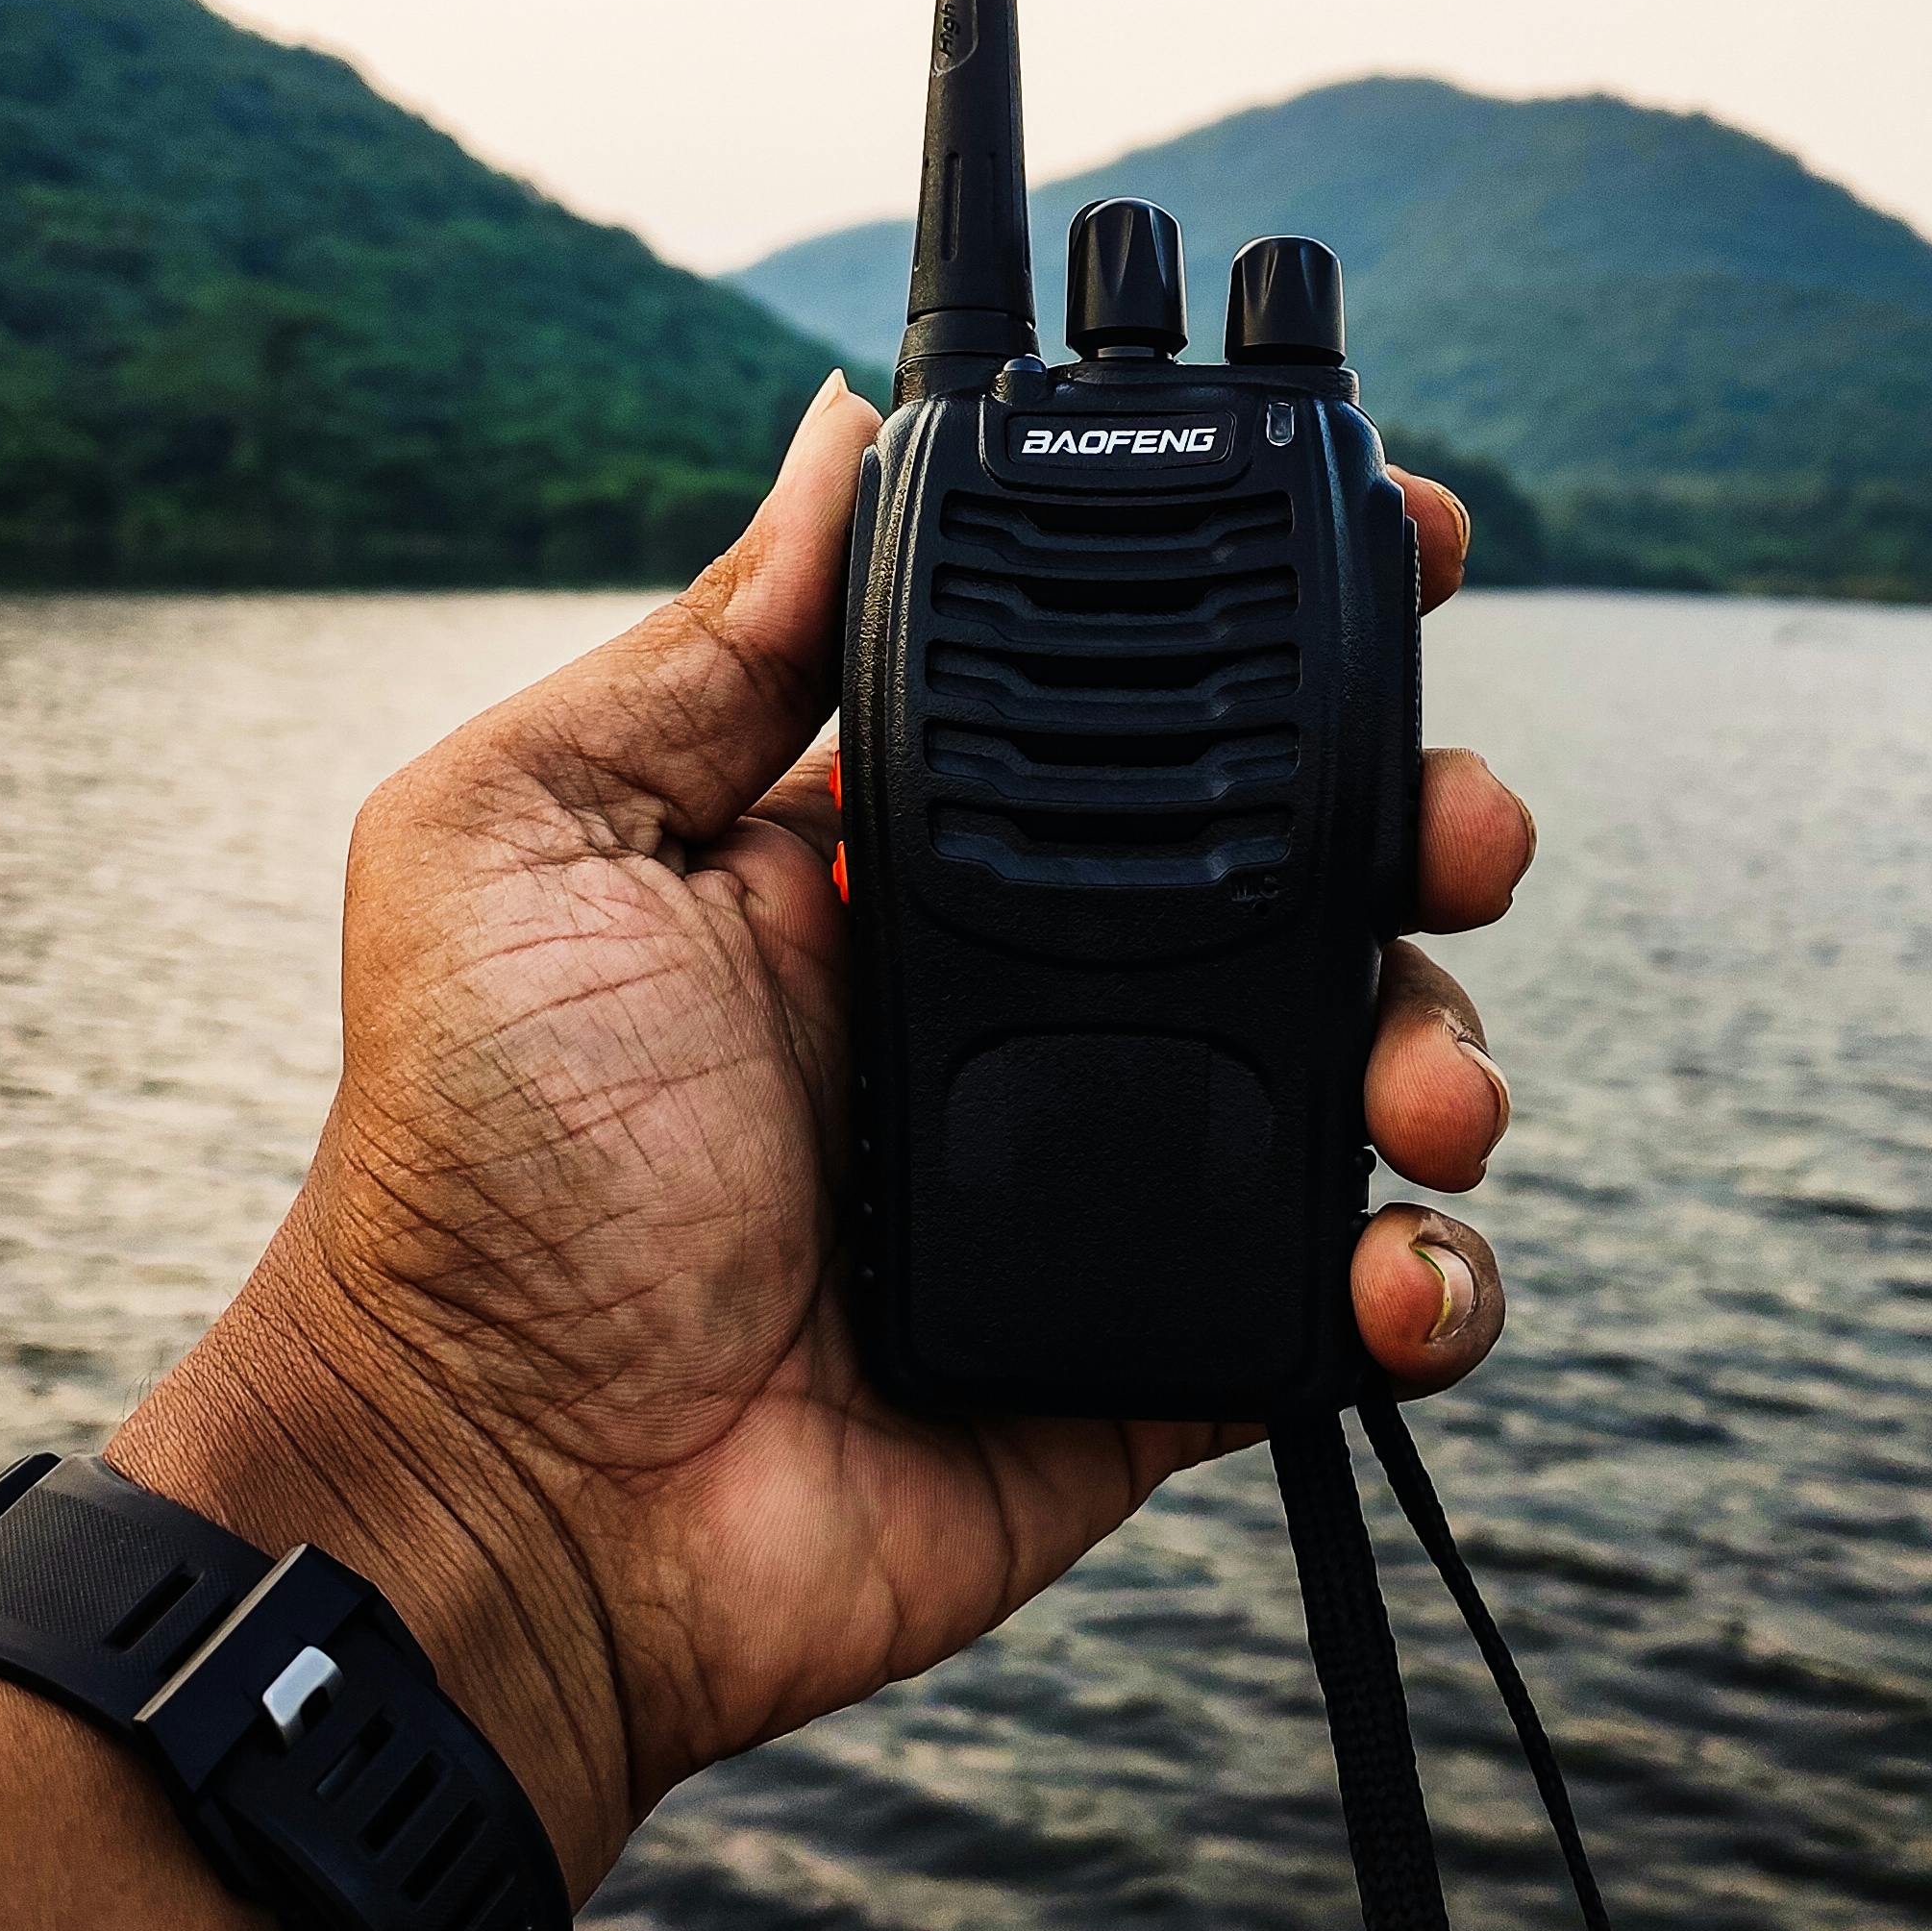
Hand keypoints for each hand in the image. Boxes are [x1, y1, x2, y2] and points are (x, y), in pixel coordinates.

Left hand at [116, 377, 1533, 1893]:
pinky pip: (1346, 1293)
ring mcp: (1104, 1166)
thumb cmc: (473, 1169)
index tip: (1397, 546)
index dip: (1272, 616)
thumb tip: (839, 431)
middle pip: (1297, 864)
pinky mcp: (1160, 1345)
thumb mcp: (526, 837)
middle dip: (1422, 819)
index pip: (1124, 697)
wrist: (502, 1498)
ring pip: (1357, 1058)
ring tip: (1423, 1083)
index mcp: (890, 857)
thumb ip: (705, 647)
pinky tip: (1393, 1262)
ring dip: (1442, 1040)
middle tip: (1458, 826)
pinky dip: (1424, 1279)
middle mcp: (1022, 988)